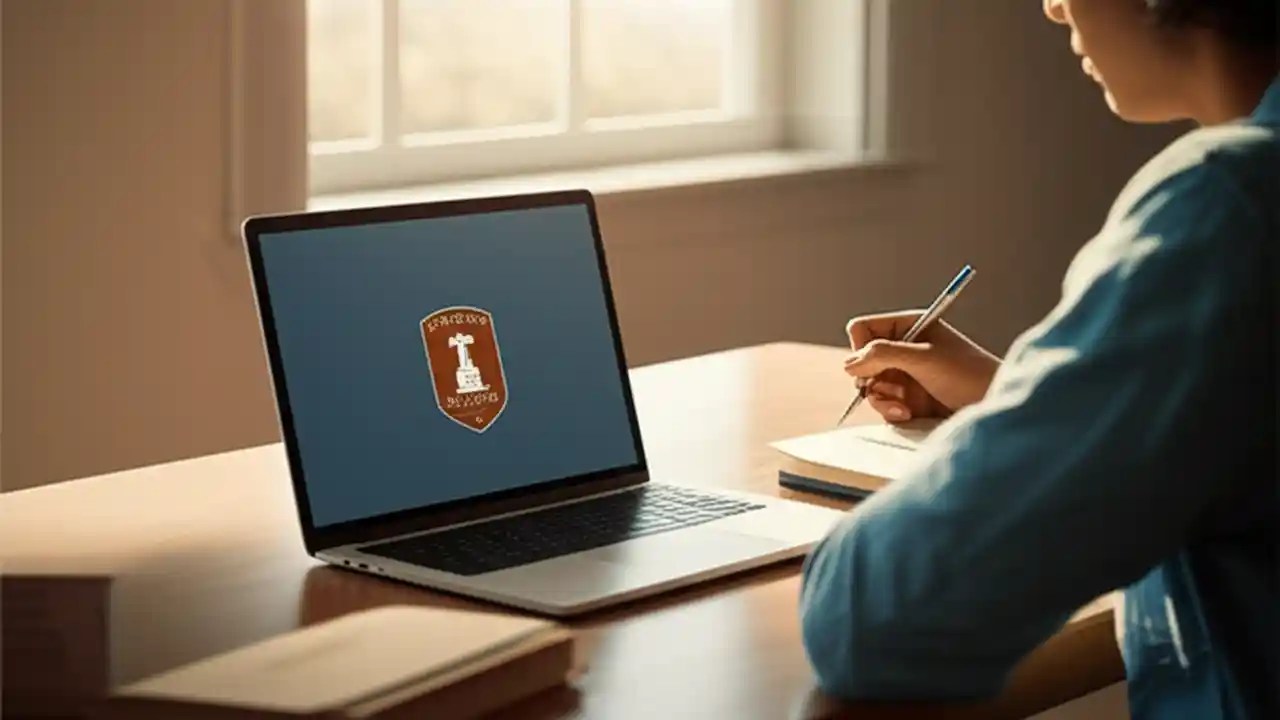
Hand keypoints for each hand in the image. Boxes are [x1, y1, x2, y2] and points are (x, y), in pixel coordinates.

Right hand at [844, 311, 1000, 422]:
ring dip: (880, 399)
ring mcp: (905, 376)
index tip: (872, 363)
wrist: (994, 405)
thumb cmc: (968, 374)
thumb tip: (848, 364)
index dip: (861, 347)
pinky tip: (908, 415)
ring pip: (869, 386)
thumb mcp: (924, 358)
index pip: (863, 329)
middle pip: (861, 361)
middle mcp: (903, 350)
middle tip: (886, 388)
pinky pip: (882, 404)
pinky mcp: (908, 400)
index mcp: (909, 327)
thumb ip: (882, 355)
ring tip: (901, 408)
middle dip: (870, 378)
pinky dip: (889, 411)